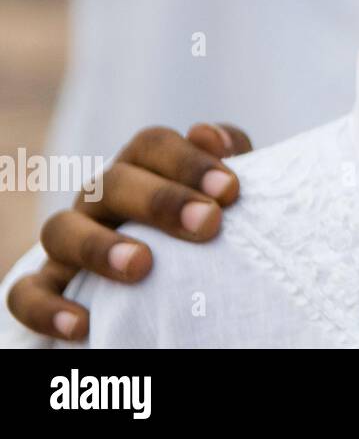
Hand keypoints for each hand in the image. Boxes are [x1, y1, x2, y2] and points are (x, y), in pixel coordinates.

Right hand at [5, 122, 251, 340]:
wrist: (168, 278)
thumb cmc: (200, 222)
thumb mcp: (219, 190)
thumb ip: (229, 158)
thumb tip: (210, 136)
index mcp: (140, 168)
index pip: (152, 145)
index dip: (190, 162)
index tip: (230, 190)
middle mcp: (100, 199)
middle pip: (113, 183)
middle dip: (162, 201)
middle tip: (208, 223)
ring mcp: (70, 240)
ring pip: (61, 230)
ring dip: (98, 246)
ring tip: (141, 266)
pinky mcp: (49, 284)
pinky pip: (27, 292)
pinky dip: (47, 307)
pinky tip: (83, 325)